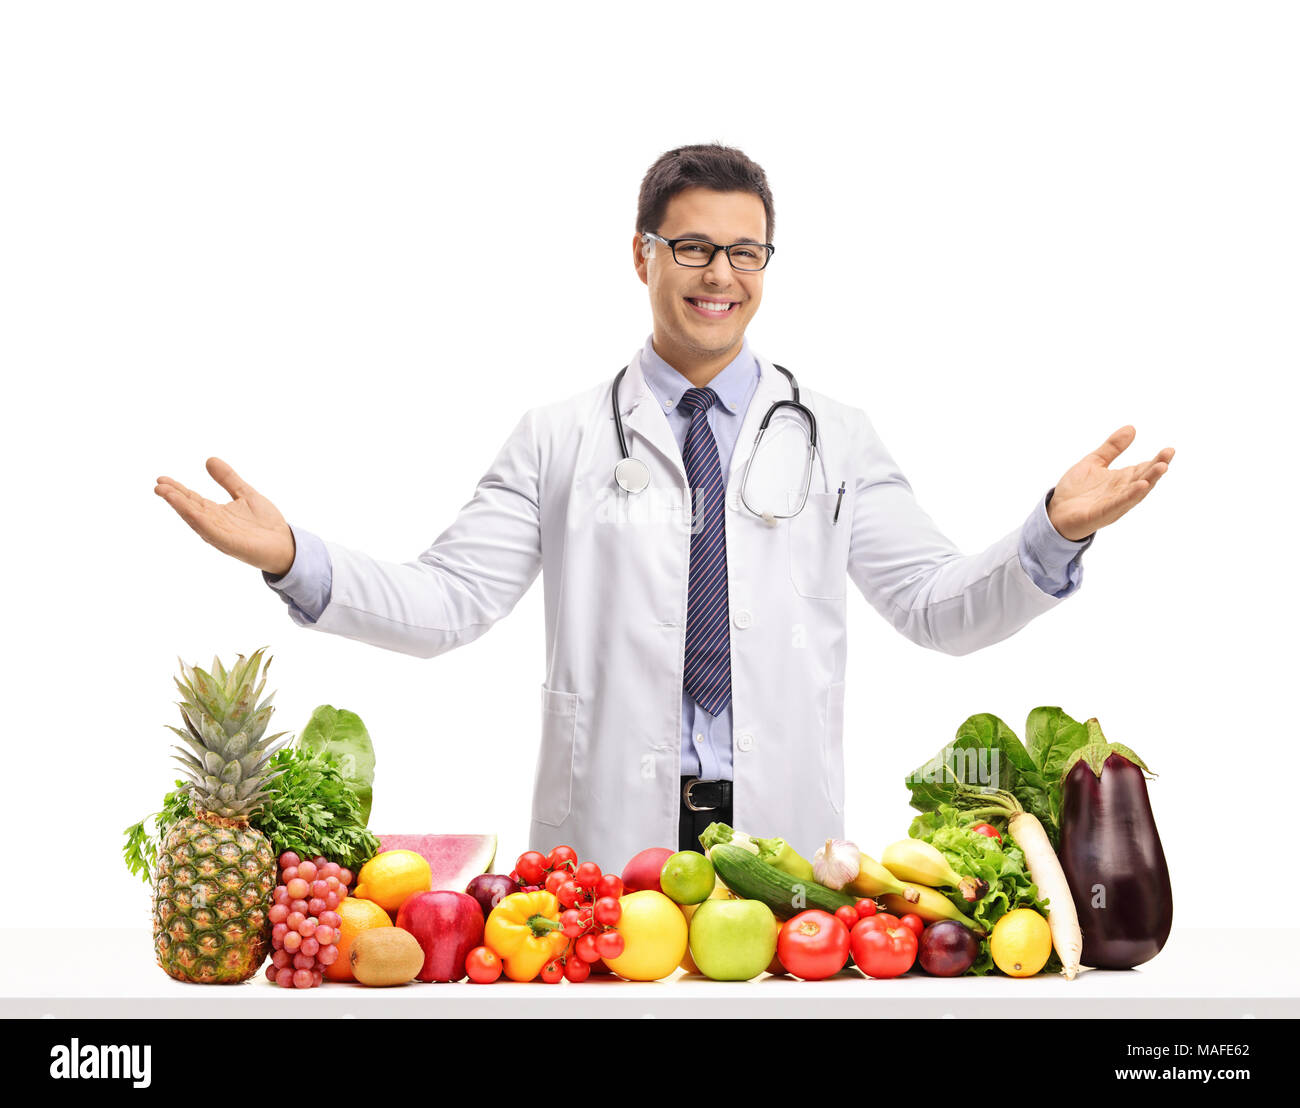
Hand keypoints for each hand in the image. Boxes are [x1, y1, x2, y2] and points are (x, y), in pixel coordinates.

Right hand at [155, 458, 296, 574]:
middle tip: (158, 485)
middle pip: (189, 508)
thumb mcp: (245, 493)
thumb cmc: (265, 523)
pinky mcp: (231, 543)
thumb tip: (209, 459)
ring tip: (165, 494)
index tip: (161, 479)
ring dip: (180, 507)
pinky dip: (199, 521)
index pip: (192, 499)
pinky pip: (211, 531)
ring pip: (196, 519)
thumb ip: (228, 479)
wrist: (285, 544)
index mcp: (216, 513)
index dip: (177, 490)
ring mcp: (221, 534)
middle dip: (173, 497)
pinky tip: (189, 511)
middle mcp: (214, 524)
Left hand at [1047, 426, 1174, 541]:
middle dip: (1156, 468)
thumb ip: (1112, 448)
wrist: (1055, 512)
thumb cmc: (1076, 490)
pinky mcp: (1100, 514)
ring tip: (1162, 468)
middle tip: (1168, 455)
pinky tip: (1140, 486)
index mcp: (1122, 480)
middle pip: (1143, 479)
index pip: (1144, 469)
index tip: (1169, 450)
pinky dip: (1129, 496)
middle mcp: (1121, 492)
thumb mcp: (1094, 462)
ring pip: (1135, 493)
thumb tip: (1132, 428)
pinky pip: (1117, 504)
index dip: (1157, 460)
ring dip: (1149, 481)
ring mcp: (1113, 504)